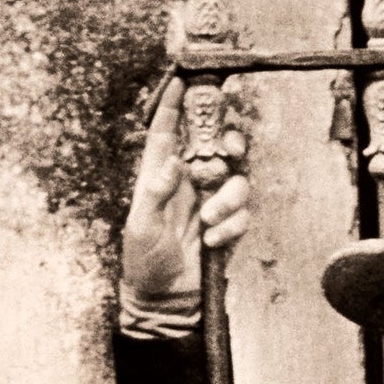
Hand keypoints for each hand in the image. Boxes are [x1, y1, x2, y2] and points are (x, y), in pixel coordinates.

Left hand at [121, 77, 249, 305]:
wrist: (164, 303)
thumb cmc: (144, 263)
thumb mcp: (141, 227)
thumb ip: (155, 192)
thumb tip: (174, 164)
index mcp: (162, 176)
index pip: (167, 132)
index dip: (173, 105)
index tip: (181, 80)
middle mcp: (190, 183)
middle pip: (218, 144)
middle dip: (229, 140)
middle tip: (228, 150)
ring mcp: (212, 202)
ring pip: (238, 178)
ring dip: (228, 199)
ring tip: (208, 223)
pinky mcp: (228, 225)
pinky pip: (242, 213)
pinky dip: (230, 227)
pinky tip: (211, 244)